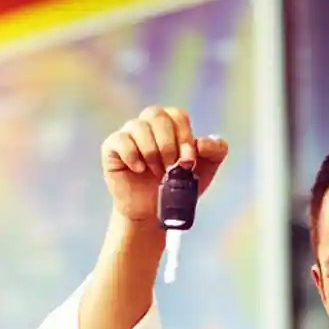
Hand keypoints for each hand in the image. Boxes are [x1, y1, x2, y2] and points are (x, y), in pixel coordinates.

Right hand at [100, 106, 229, 223]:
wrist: (154, 212)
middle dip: (168, 145)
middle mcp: (148, 124)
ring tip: (157, 173)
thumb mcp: (206, 170)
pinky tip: (139, 170)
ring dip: (152, 153)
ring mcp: (128, 134)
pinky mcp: (112, 148)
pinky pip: (121, 140)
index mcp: (170, 124)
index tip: (188, 162)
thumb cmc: (178, 186)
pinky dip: (133, 156)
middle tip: (171, 168)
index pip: (177, 116)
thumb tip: (203, 141)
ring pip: (139, 127)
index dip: (184, 137)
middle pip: (157, 116)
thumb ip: (216, 151)